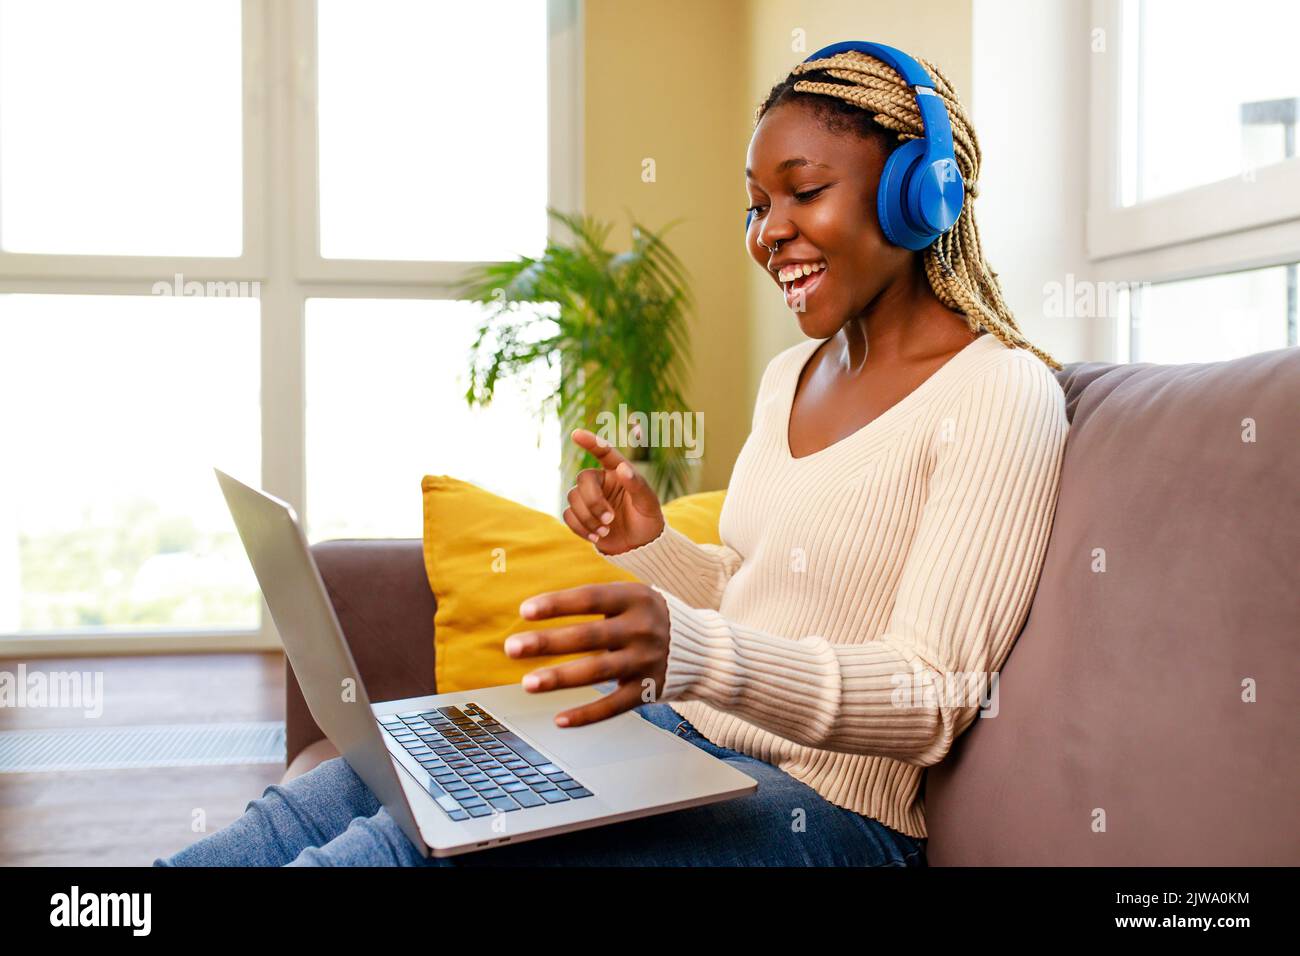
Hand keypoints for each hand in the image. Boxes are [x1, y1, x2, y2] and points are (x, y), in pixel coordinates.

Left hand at [505, 582, 670, 726]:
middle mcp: (643, 629)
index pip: (591, 598)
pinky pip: (613, 706)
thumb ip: (595, 601)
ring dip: (560, 678)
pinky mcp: (649, 690)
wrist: (705, 649)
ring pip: (597, 672)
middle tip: (511, 648)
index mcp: (635, 598)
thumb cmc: (650, 618)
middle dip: (547, 642)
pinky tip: (559, 719)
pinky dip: (586, 715)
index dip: (558, 604)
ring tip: (528, 683)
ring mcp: (646, 661)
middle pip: (588, 636)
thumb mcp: (633, 597)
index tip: (525, 610)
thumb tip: (537, 610)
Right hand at [565, 429, 664, 554]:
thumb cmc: (647, 519)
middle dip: (593, 501)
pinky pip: (568, 515)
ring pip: (572, 498)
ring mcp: (589, 498)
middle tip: (609, 520)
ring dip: (588, 517)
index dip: (590, 442)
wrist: (639, 546)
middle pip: (583, 479)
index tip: (577, 434)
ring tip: (605, 531)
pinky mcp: (581, 516)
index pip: (603, 452)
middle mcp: (600, 482)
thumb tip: (623, 468)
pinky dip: (581, 528)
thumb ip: (636, 484)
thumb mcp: (648, 502)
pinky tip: (596, 537)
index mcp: (617, 472)